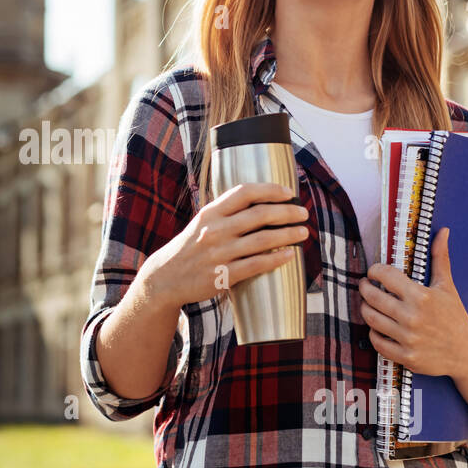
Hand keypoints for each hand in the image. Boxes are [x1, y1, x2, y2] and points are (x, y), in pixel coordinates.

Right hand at [140, 182, 309, 309]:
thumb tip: (262, 201)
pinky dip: (277, 259)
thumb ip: (227, 211)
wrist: (165, 277)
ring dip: (288, 235)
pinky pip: (256, 265)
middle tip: (303, 213)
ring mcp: (219, 253)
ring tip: (303, 232)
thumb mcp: (202, 222)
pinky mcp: (223, 275)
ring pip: (263, 240)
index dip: (270, 189)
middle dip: (287, 212)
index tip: (289, 193)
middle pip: (260, 215)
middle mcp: (215, 230)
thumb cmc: (190, 247)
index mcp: (210, 213)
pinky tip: (290, 255)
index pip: (245, 193)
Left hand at [358, 227, 467, 378]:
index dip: (374, 271)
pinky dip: (373, 333)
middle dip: (364, 288)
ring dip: (365, 309)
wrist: (467, 352)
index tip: (374, 272)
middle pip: (372, 297)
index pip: (385, 276)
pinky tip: (377, 326)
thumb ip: (440, 258)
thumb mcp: (447, 286)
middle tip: (365, 286)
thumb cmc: (455, 316)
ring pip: (371, 319)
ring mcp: (408, 338)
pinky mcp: (405, 356)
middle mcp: (412, 316)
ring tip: (368, 304)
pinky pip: (376, 342)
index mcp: (421, 296)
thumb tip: (442, 231)